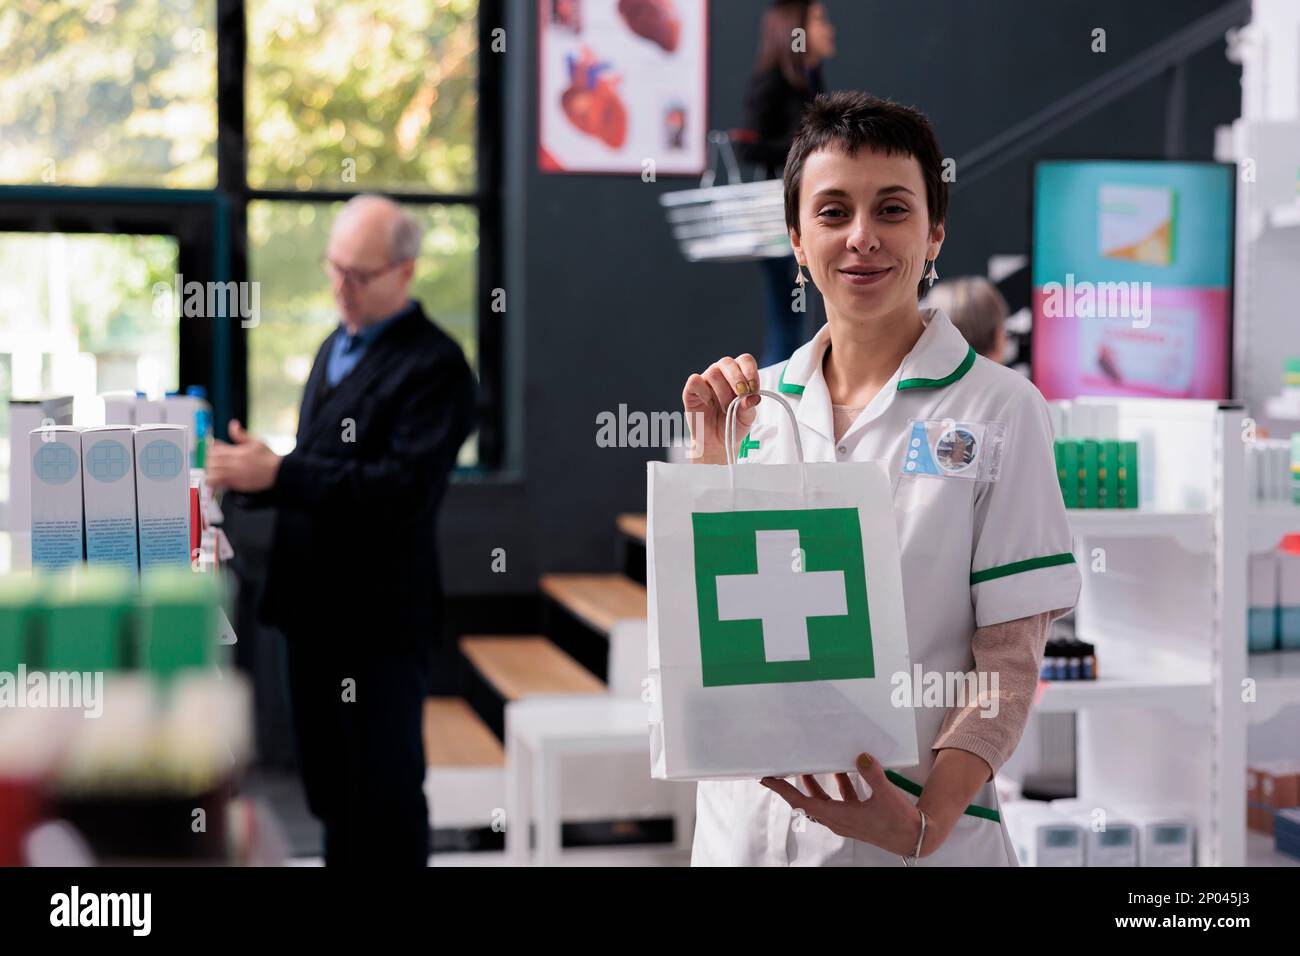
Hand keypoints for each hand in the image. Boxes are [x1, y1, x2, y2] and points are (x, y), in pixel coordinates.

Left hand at [206, 419, 281, 492]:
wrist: (279, 471)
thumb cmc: (268, 456)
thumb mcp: (256, 441)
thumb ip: (240, 434)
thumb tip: (233, 424)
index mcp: (237, 451)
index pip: (215, 448)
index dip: (210, 448)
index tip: (212, 449)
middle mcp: (234, 463)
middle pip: (212, 460)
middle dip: (209, 460)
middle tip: (210, 460)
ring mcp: (235, 474)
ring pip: (213, 473)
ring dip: (210, 471)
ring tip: (211, 470)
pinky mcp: (237, 484)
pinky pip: (219, 484)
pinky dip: (213, 482)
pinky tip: (212, 481)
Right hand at [681, 353, 759, 463]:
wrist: (716, 442)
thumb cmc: (733, 425)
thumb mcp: (746, 418)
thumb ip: (749, 406)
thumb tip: (754, 397)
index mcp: (738, 375)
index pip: (745, 360)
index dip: (750, 372)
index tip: (753, 389)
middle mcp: (721, 374)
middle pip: (727, 362)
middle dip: (737, 378)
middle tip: (740, 394)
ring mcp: (705, 381)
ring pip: (713, 372)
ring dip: (723, 391)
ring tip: (726, 408)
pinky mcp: (691, 391)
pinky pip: (695, 380)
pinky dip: (704, 392)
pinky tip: (709, 403)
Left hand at [760, 752, 927, 857]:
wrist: (915, 838)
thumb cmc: (899, 822)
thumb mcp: (886, 796)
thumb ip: (872, 775)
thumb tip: (861, 757)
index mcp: (840, 817)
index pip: (802, 803)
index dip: (784, 791)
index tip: (769, 780)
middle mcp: (839, 820)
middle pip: (807, 801)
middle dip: (793, 786)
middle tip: (781, 770)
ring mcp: (847, 819)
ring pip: (823, 800)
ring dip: (814, 784)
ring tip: (809, 765)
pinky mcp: (857, 816)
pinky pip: (840, 799)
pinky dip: (837, 785)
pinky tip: (842, 769)